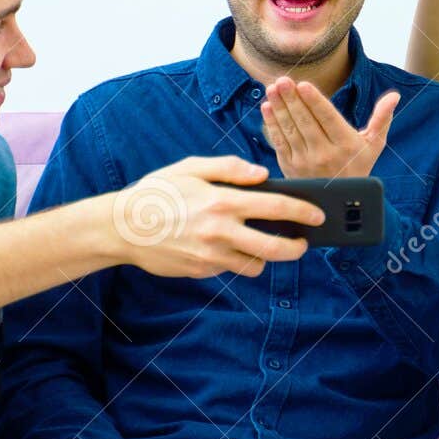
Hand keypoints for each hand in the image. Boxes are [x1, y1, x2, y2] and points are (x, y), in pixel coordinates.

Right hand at [112, 156, 325, 277]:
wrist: (121, 226)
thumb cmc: (158, 191)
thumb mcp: (191, 167)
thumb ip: (230, 168)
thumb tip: (262, 175)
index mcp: (222, 200)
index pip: (277, 208)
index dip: (304, 212)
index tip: (318, 216)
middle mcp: (220, 230)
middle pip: (275, 248)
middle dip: (297, 248)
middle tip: (302, 243)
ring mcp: (211, 255)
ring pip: (255, 265)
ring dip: (264, 257)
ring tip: (262, 245)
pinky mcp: (201, 271)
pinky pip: (230, 269)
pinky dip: (234, 260)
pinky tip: (227, 247)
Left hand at [260, 78, 397, 179]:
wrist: (339, 203)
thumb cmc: (358, 165)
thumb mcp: (374, 144)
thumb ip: (382, 118)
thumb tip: (395, 96)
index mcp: (346, 145)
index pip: (328, 119)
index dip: (315, 101)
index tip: (303, 85)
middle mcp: (325, 154)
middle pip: (306, 122)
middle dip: (292, 99)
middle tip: (283, 79)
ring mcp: (305, 162)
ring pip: (290, 130)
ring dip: (279, 107)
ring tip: (272, 88)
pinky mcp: (290, 167)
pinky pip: (279, 142)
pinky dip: (272, 124)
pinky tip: (267, 108)